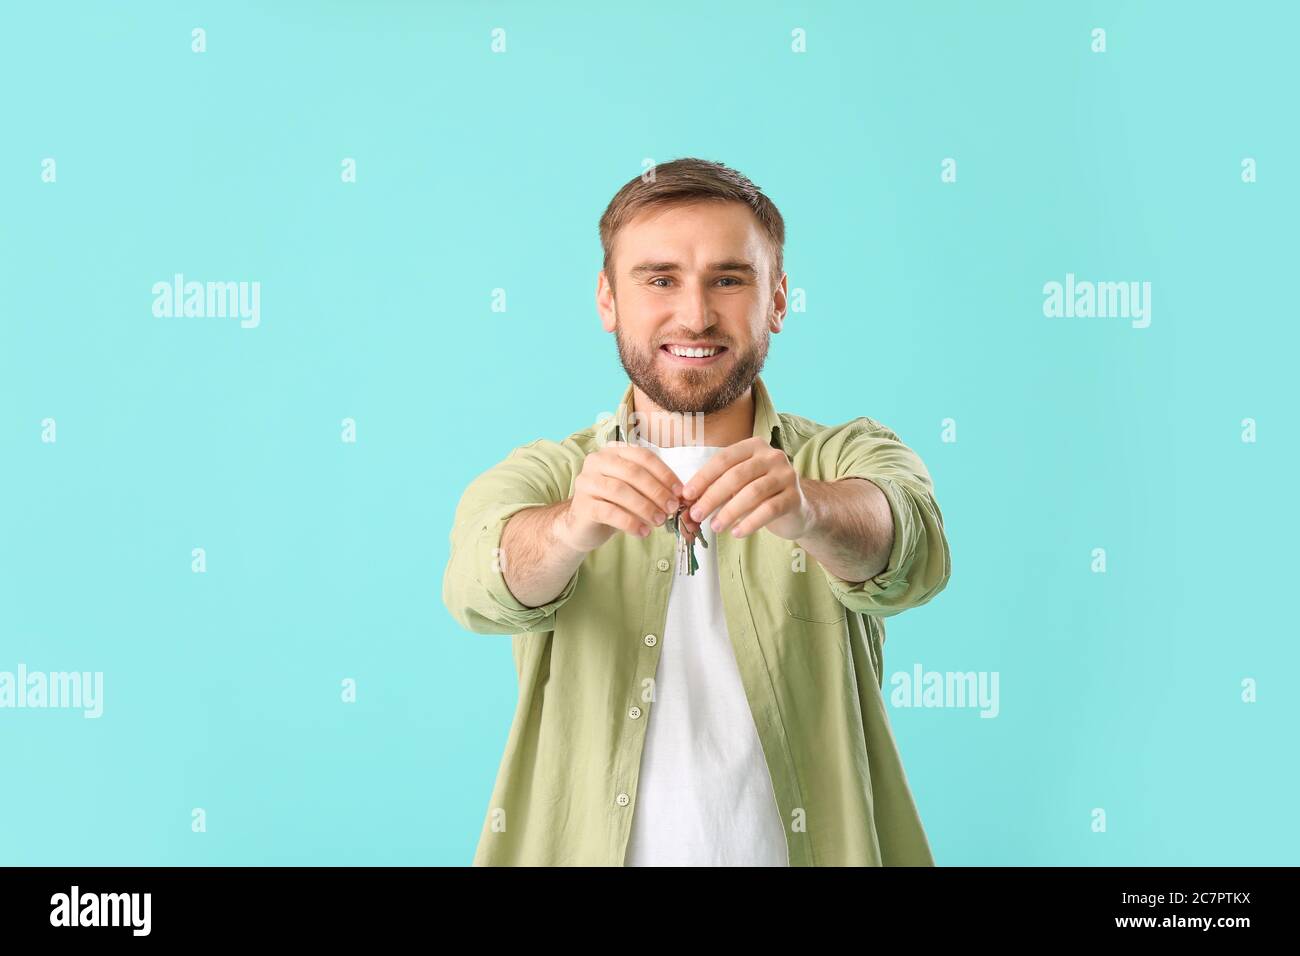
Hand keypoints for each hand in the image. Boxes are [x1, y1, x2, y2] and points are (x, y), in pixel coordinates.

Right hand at [554, 441, 683, 552]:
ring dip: (645, 507)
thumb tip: (679, 495)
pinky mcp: (583, 505)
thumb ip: (653, 487)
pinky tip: (643, 532)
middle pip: (632, 472)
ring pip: (620, 491)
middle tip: (672, 508)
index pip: (642, 456)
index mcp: (612, 452)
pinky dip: (630, 522)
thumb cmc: (613, 504)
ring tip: (660, 521)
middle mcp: (596, 462)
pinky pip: (610, 512)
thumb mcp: (634, 490)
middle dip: (656, 491)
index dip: (664, 473)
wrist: (584, 526)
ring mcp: (587, 482)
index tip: (679, 491)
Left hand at [680, 437, 813, 539]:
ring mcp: (786, 475)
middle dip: (712, 496)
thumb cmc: (760, 495)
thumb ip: (716, 490)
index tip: (687, 495)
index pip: (723, 459)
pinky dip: (749, 523)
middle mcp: (772, 456)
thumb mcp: (737, 487)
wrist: (796, 509)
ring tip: (715, 526)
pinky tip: (736, 533)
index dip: (703, 477)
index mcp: (754, 446)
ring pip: (752, 493)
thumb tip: (688, 506)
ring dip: (729, 512)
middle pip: (736, 476)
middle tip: (697, 515)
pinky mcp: (795, 497)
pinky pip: (769, 510)